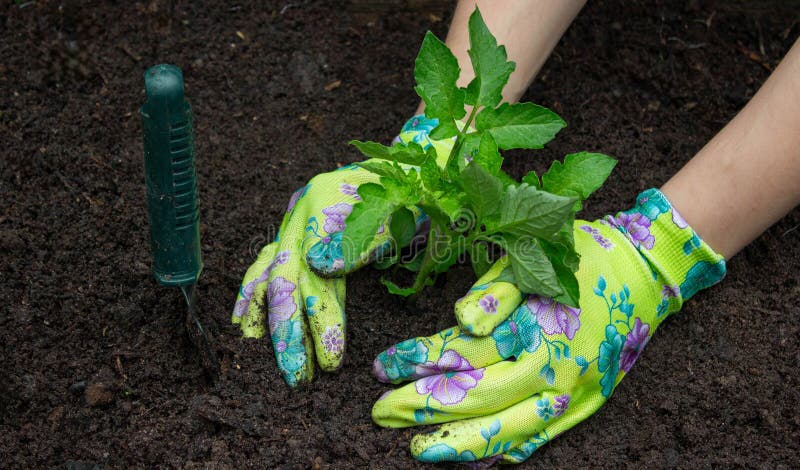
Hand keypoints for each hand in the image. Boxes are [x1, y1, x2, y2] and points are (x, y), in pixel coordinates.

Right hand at [232, 115, 448, 385]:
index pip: (311, 269)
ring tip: (261, 354)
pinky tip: (242, 318)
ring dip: (268, 320)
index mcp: (321, 203)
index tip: (333, 356)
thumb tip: (318, 264)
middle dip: (289, 331)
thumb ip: (356, 239)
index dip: (319, 317)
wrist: (410, 170)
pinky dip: (253, 293)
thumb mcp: (391, 212)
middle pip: (285, 279)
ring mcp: (297, 223)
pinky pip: (268, 266)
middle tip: (298, 375)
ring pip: (272, 277)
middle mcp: (300, 213)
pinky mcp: (300, 235)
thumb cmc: (406, 192)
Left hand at [371, 189, 725, 462]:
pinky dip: (507, 450)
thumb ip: (497, 293)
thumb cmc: (584, 256)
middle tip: (381, 412)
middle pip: (476, 399)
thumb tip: (460, 323)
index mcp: (535, 331)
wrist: (645, 271)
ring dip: (458, 444)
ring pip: (507, 431)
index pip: (462, 354)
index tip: (382, 366)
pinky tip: (481, 458)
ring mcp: (571, 395)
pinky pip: (541, 438)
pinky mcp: (586, 405)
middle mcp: (552, 372)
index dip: (418, 361)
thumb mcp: (537, 257)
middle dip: (423, 408)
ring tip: (418, 450)